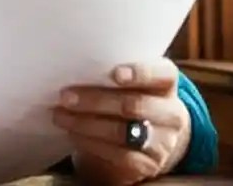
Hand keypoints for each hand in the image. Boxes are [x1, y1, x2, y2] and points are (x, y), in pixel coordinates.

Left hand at [51, 58, 191, 184]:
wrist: (147, 136)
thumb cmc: (128, 97)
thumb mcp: (130, 82)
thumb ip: (111, 72)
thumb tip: (74, 67)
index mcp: (166, 83)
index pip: (162, 74)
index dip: (141, 73)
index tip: (116, 74)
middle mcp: (171, 113)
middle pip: (135, 104)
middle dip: (96, 100)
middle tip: (65, 96)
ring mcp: (163, 141)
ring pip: (123, 131)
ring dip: (86, 124)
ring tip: (61, 116)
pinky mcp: (149, 164)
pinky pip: (118, 155)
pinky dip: (90, 143)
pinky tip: (73, 134)